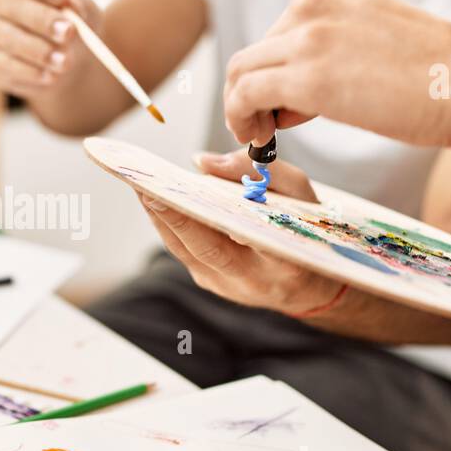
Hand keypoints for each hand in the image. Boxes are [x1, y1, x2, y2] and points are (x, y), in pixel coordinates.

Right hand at [0, 0, 100, 100]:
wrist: (67, 61)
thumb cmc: (72, 24)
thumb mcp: (85, 12)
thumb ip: (80, 6)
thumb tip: (72, 7)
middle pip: (10, 4)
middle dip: (41, 19)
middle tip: (69, 31)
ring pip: (7, 38)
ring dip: (38, 50)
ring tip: (65, 62)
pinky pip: (6, 67)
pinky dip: (30, 72)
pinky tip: (51, 76)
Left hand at [138, 152, 344, 315]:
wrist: (308, 287)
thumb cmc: (307, 232)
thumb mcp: (302, 197)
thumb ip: (261, 174)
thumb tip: (202, 163)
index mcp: (284, 262)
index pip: (247, 243)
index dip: (216, 221)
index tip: (190, 196)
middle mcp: (252, 280)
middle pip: (205, 250)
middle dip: (175, 217)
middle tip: (149, 187)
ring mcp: (226, 285)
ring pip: (185, 250)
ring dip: (160, 217)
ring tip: (142, 185)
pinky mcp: (208, 282)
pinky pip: (182, 250)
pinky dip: (167, 224)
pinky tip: (154, 199)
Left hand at [223, 0, 450, 148]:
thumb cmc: (435, 75)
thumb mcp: (372, 38)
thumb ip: (331, 46)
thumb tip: (290, 87)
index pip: (276, 32)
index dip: (279, 72)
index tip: (298, 103)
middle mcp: (311, 0)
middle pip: (256, 52)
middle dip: (262, 93)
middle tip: (281, 126)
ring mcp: (308, 36)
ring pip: (239, 73)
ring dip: (242, 110)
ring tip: (266, 135)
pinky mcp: (307, 76)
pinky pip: (243, 95)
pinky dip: (240, 120)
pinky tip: (261, 140)